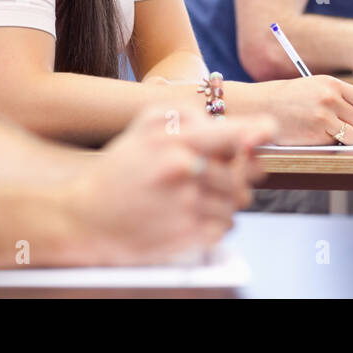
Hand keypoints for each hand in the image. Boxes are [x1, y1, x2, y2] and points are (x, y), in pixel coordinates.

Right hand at [65, 107, 275, 264]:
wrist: (84, 215)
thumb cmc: (119, 167)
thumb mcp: (145, 126)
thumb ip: (189, 117)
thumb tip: (233, 126)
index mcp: (175, 141)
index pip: (231, 135)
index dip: (256, 131)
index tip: (269, 131)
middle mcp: (185, 172)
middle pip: (241, 175)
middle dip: (235, 175)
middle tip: (211, 176)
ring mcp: (188, 206)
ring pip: (236, 202)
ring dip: (224, 200)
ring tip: (192, 197)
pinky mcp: (187, 236)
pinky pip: (225, 227)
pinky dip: (216, 222)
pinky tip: (189, 215)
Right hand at [244, 75, 352, 145]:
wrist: (260, 106)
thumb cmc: (285, 97)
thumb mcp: (312, 86)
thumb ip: (335, 95)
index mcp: (331, 84)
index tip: (350, 113)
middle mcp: (330, 98)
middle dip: (349, 124)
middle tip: (333, 123)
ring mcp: (324, 117)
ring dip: (343, 136)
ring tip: (326, 131)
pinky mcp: (317, 134)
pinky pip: (336, 143)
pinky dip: (328, 142)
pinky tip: (313, 134)